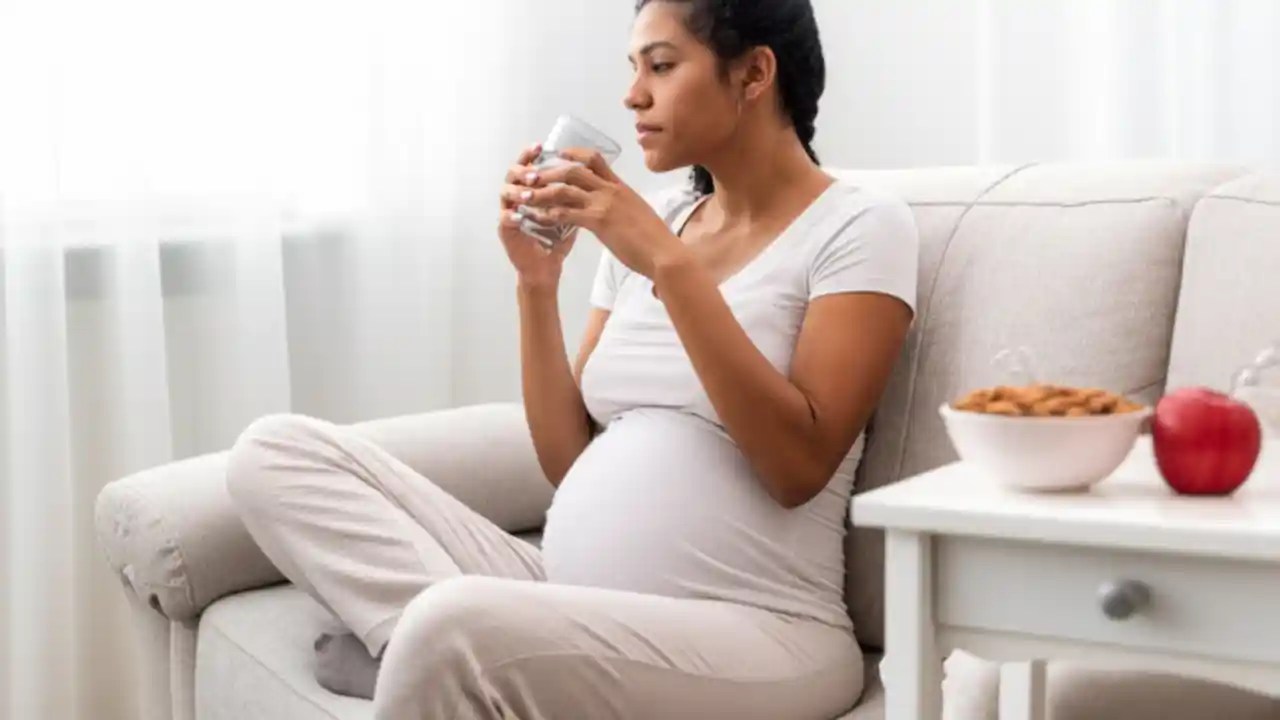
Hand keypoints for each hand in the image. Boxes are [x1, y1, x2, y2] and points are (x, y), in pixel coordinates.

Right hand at [497, 143, 577, 289]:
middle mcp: (516, 198)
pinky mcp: (505, 232)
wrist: (547, 267)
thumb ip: (573, 194)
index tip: (541, 146)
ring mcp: (508, 213)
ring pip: (505, 193)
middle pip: (512, 174)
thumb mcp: (568, 212)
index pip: (528, 165)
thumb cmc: (556, 239)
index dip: (531, 154)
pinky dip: (510, 216)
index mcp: (530, 190)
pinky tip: (519, 215)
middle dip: (523, 170)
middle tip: (535, 173)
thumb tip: (590, 173)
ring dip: (517, 191)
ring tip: (529, 193)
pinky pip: (504, 220)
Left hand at [513, 148, 684, 278]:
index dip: (573, 154)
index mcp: (620, 187)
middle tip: (530, 176)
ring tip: (524, 196)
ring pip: (564, 189)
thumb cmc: (654, 238)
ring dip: (541, 192)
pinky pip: (566, 213)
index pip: (595, 159)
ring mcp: (604, 204)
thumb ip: (623, 205)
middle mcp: (610, 190)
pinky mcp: (598, 221)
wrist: (664, 253)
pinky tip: (538, 218)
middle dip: (549, 172)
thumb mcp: (638, 213)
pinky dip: (548, 214)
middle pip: (573, 170)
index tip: (558, 154)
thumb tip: (617, 207)